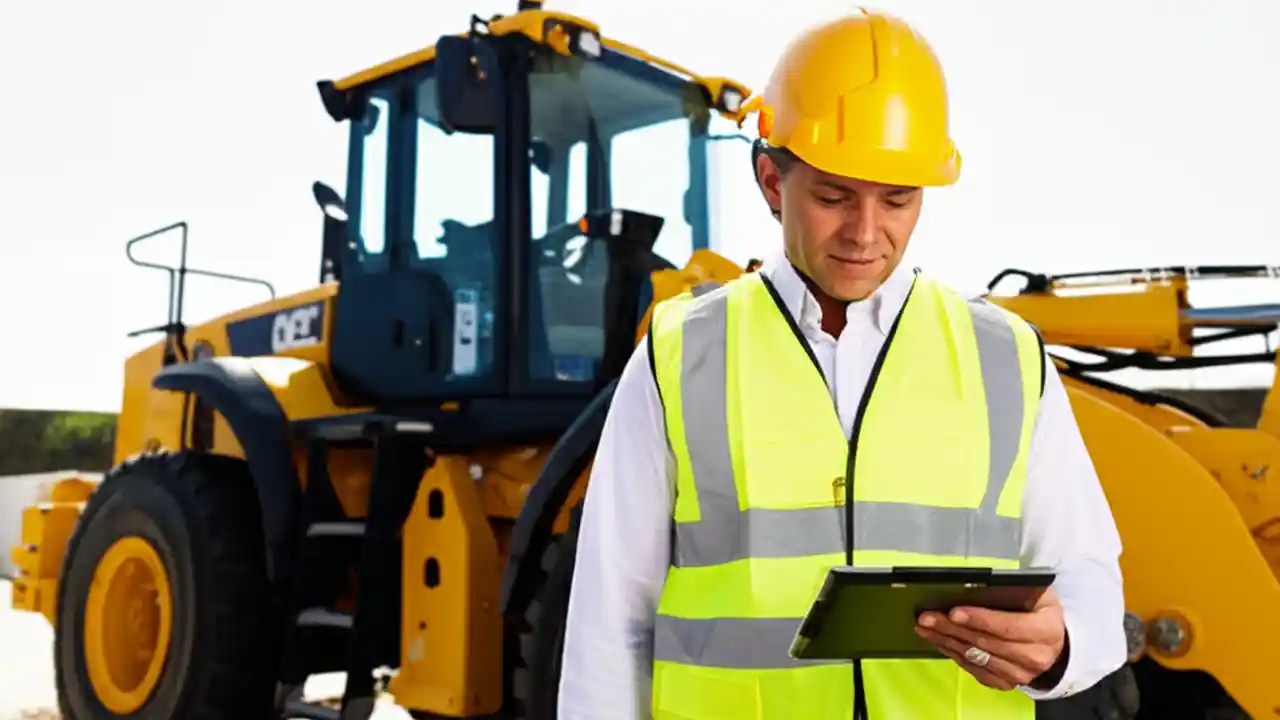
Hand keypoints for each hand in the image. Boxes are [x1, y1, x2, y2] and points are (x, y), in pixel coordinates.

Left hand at [913, 587, 1067, 690]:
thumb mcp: (1038, 594)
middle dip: (952, 629)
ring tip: (925, 627)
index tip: (954, 612)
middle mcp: (1034, 657)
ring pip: (976, 657)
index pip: (1007, 626)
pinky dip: (954, 654)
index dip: (979, 619)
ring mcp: (1019, 674)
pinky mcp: (1005, 683)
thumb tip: (981, 584)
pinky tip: (939, 641)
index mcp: (1046, 630)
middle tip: (927, 617)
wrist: (1054, 644)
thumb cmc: (1041, 612)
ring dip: (947, 641)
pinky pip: (974, 669)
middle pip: (986, 643)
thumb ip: (1016, 589)